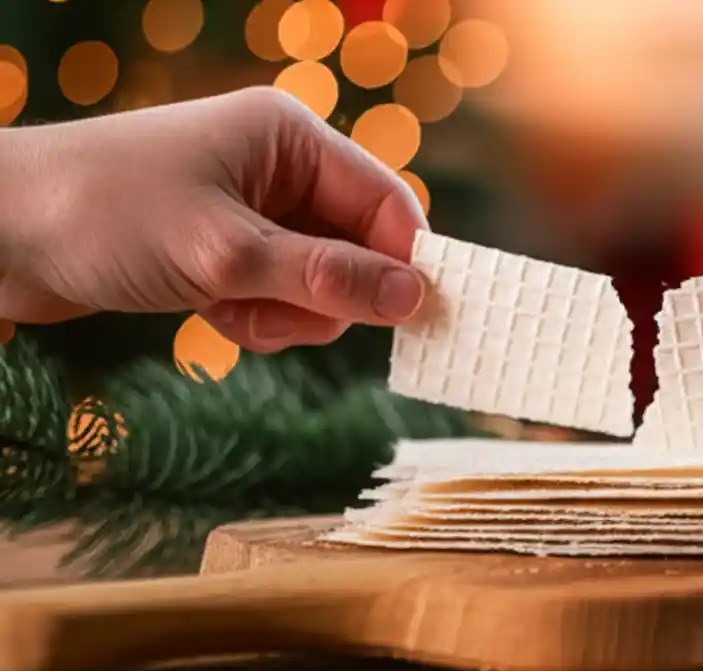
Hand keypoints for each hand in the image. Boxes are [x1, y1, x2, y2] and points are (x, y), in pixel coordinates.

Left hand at [0, 87, 428, 352]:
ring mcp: (253, 210)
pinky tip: (215, 318)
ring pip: (321, 282)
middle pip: (359, 248)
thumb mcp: (227, 253)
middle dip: (331, 297)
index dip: (408, 263)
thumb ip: (327, 278)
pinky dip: (259, 319)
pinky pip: (281, 296)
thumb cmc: (107, 215)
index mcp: (291, 138)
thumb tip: (415, 299)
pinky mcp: (227, 249)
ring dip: (291, 315)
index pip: (388, 203)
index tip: (419, 322)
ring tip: (235, 315)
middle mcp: (280, 169)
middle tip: (283, 315)